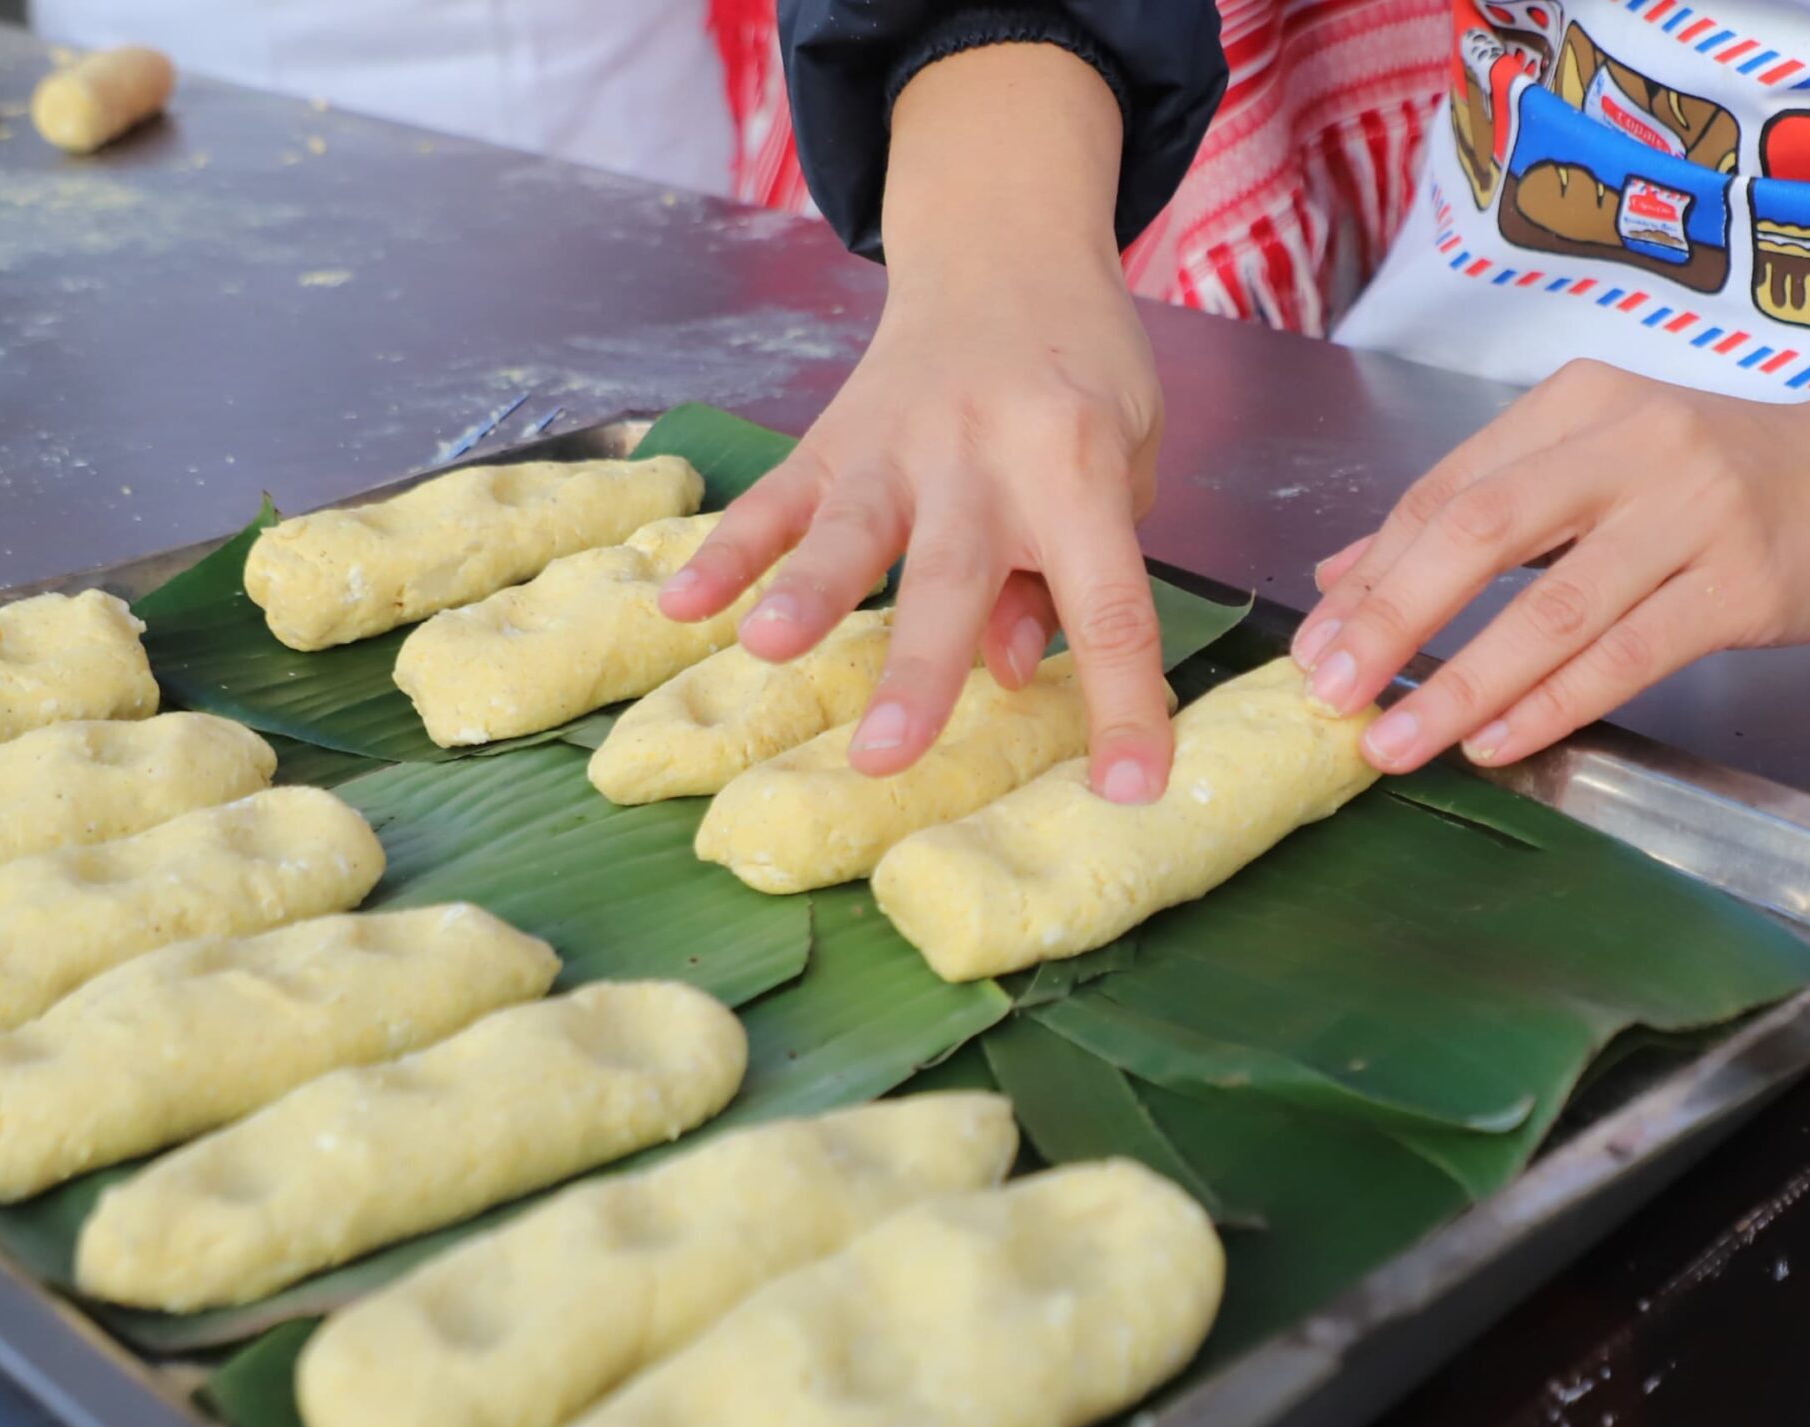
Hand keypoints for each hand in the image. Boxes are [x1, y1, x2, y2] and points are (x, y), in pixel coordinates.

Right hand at [657, 43, 1177, 800]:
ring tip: (769, 650)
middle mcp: (982, 454)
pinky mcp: (831, 440)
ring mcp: (895, 446)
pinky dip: (727, 553)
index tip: (1129, 790)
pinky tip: (680, 604)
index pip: (1108, 601)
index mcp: (1076, 464)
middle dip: (920, 667)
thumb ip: (1070, 569)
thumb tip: (1011, 668)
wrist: (1005, 251)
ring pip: (850, 529)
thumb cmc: (1080, 380)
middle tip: (887, 753)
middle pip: (953, 574)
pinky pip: (773, 502)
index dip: (1122, 700)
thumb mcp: (1125, 460)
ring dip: (807, 590)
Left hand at [1293, 359, 1809, 772]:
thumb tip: (1340, 577)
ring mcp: (1694, 510)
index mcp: (1576, 405)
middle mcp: (1631, 444)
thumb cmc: (1717, 481)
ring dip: (1463, 683)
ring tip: (1398, 741)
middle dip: (1395, 620)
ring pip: (1553, 607)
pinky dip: (1552, 704)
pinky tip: (1496, 744)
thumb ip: (1470, 513)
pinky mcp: (1744, 581)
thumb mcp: (1587, 468)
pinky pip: (1627, 654)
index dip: (1372, 575)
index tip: (1313, 646)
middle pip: (1482, 532)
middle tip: (1334, 693)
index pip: (1447, 491)